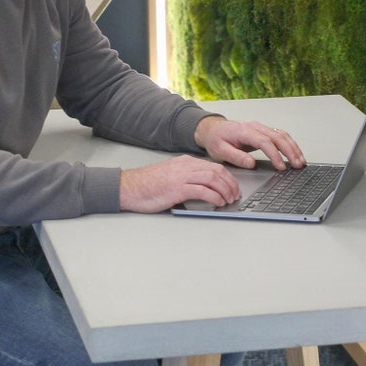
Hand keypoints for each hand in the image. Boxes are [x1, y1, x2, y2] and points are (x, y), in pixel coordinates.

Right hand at [119, 154, 240, 212]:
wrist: (129, 188)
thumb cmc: (147, 185)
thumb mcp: (171, 176)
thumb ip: (187, 178)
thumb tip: (204, 188)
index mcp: (185, 162)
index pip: (213, 166)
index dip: (228, 177)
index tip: (233, 187)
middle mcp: (185, 166)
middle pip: (216, 171)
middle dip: (230, 184)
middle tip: (235, 195)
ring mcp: (181, 176)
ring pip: (212, 179)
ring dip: (225, 190)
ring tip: (229, 200)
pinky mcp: (177, 188)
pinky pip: (202, 191)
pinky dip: (214, 197)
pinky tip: (218, 203)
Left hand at [193, 116, 305, 170]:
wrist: (212, 129)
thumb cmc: (216, 139)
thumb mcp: (220, 151)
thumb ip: (236, 157)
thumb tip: (251, 163)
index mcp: (244, 131)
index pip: (265, 142)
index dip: (275, 155)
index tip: (281, 166)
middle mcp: (254, 127)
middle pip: (278, 137)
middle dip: (290, 151)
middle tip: (297, 165)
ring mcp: (260, 127)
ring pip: (282, 135)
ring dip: (293, 148)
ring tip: (300, 161)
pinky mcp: (262, 131)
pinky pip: (280, 135)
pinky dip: (289, 144)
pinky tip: (295, 153)